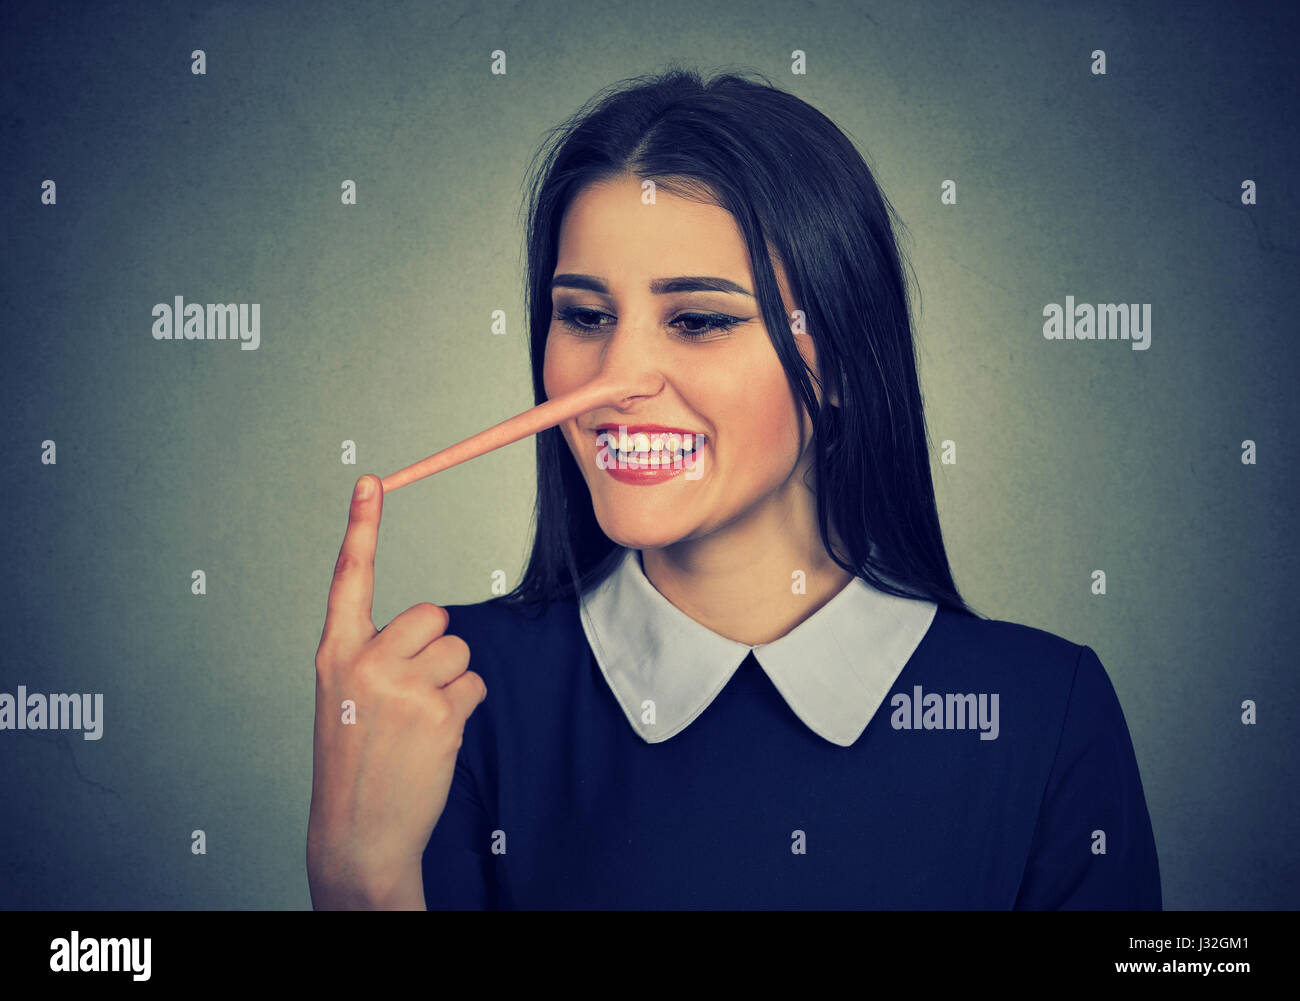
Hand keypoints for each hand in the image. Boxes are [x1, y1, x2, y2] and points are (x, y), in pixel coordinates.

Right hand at [306, 474, 486, 908]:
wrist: (358, 831)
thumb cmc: (354, 760)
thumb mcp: (342, 698)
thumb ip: (369, 655)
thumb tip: (427, 629)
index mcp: (334, 653)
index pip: (349, 578)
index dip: (362, 527)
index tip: (370, 480)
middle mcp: (364, 660)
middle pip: (432, 615)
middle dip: (434, 647)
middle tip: (411, 691)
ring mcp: (402, 685)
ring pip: (458, 650)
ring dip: (450, 683)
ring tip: (418, 722)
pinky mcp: (439, 711)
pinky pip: (474, 684)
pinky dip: (464, 708)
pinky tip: (435, 738)